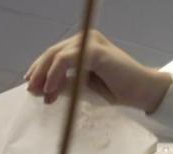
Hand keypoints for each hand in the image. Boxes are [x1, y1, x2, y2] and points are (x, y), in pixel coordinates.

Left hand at [25, 30, 171, 112]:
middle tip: (31, 91)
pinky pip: (66, 60)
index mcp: (84, 46)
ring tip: (42, 95)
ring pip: (56, 55)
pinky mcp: (95, 50)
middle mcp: (86, 39)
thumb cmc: (116, 90)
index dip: (40, 68)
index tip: (30, 85)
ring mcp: (91, 42)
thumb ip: (64, 85)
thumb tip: (40, 89)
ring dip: (45, 76)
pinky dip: (55, 75)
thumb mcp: (83, 88)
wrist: (142, 92)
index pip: (55, 54)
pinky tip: (51, 89)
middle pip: (53, 52)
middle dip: (38, 73)